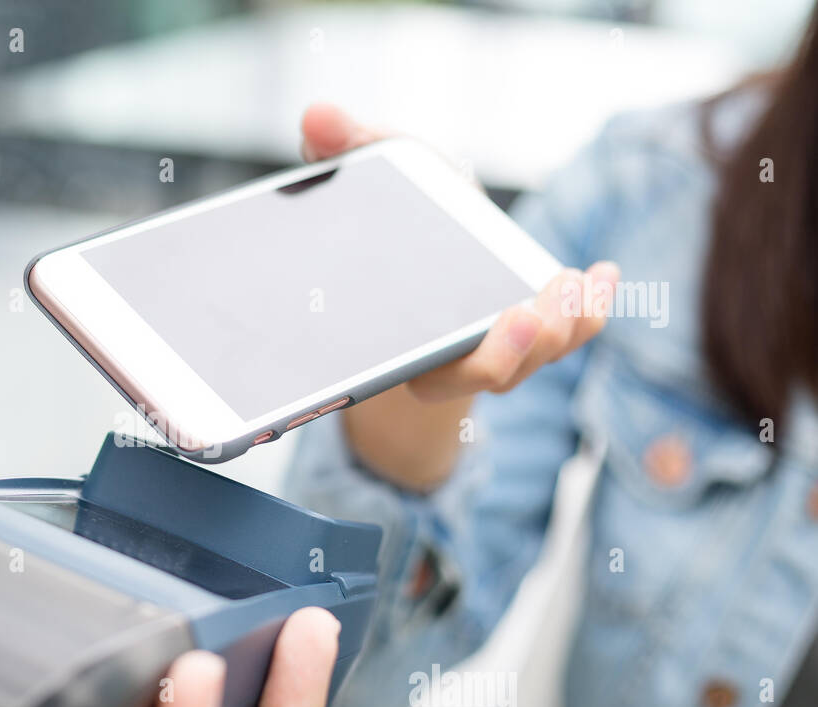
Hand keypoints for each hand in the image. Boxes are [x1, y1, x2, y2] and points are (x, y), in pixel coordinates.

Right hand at [300, 103, 618, 487]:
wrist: (431, 241)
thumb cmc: (401, 210)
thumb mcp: (376, 172)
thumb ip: (347, 147)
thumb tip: (316, 116)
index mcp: (395, 337)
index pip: (417, 367)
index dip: (448, 364)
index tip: (478, 332)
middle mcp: (444, 356)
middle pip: (482, 375)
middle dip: (508, 351)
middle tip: (529, 314)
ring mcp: (492, 350)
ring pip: (529, 360)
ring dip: (559, 327)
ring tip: (571, 283)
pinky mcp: (534, 335)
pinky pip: (567, 336)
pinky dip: (591, 310)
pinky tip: (604, 274)